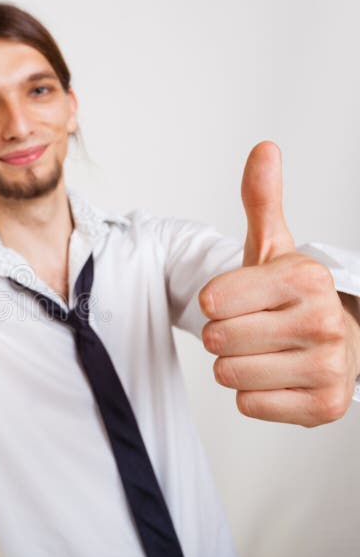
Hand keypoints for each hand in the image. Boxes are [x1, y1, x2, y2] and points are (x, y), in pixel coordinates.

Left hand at [199, 141, 359, 426]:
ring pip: (228, 374)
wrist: (342, 343)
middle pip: (217, 339)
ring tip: (265, 351)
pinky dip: (253, 395)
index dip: (215, 302)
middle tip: (253, 327)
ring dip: (235, 365)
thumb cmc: (293, 296)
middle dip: (223, 335)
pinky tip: (277, 376)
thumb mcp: (274, 247)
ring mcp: (328, 368)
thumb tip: (263, 149)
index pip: (213, 300)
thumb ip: (261, 201)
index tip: (238, 298)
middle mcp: (324, 321)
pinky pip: (247, 405)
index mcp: (306, 278)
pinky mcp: (322, 407)